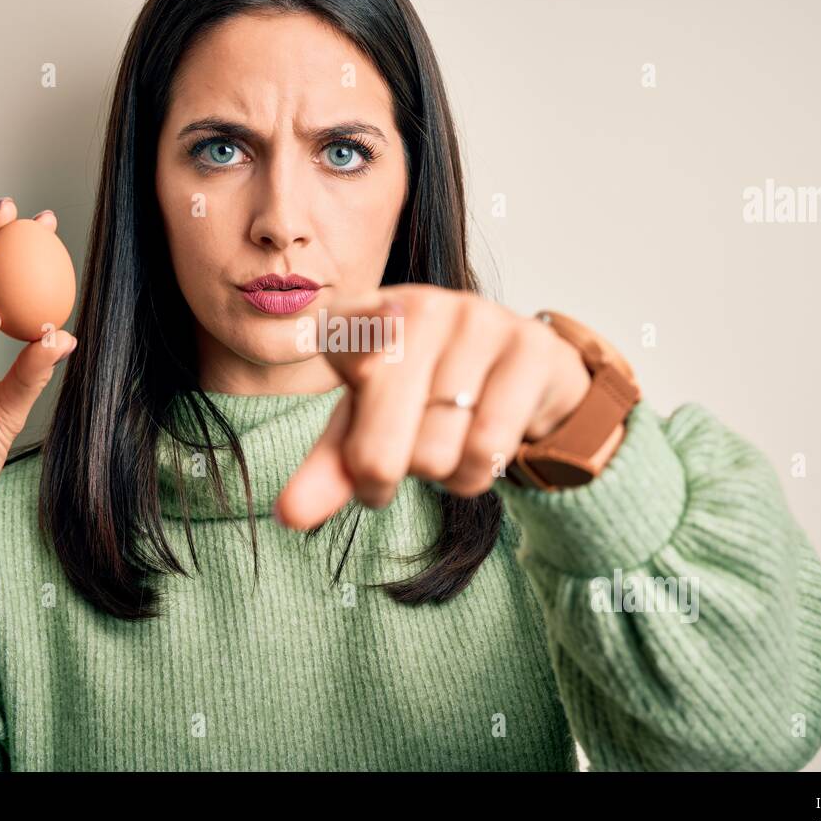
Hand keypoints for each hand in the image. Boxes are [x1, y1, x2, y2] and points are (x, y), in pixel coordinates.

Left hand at [273, 284, 605, 529]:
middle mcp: (420, 304)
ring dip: (441, 475)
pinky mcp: (529, 346)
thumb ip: (331, 466)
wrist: (526, 378)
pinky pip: (488, 446)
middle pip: (377, 445)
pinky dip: (476, 473)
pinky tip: (481, 452)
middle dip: (388, 475)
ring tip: (450, 448)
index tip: (365, 455)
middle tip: (404, 467)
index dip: (349, 452)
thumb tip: (290, 516)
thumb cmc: (428, 397)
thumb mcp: (368, 426)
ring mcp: (479, 319)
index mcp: (365, 313)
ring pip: (436, 451)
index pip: (331, 380)